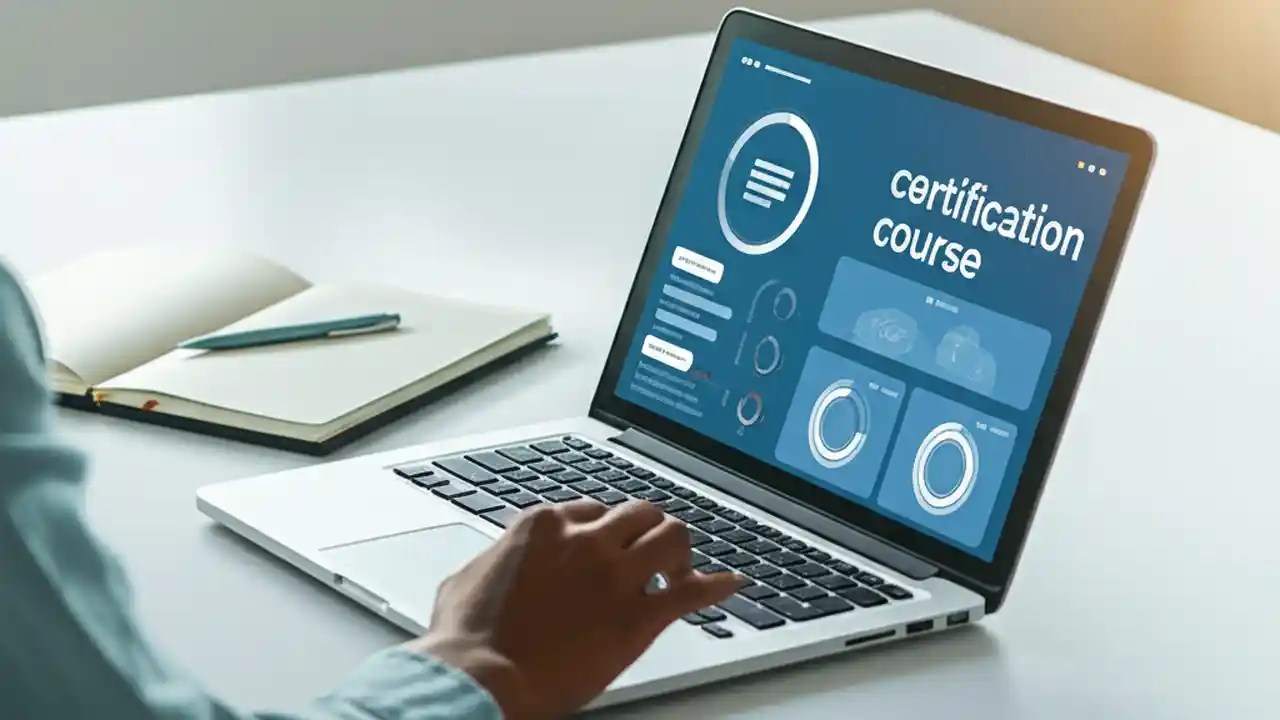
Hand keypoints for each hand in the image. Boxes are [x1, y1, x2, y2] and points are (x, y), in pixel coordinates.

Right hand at [409, 499, 741, 717]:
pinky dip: (715, 586)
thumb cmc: (465, 640)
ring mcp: (615, 577)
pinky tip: (728, 585)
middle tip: (652, 554)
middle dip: (648, 531)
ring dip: (679, 551)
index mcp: (545, 528)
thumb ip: (495, 562)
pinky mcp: (637, 618)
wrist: (480, 677)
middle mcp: (586, 542)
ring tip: (680, 570)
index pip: (592, 509)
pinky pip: (691, 593)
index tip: (608, 545)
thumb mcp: (465, 582)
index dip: (604, 529)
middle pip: (638, 514)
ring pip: (671, 537)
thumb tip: (498, 564)